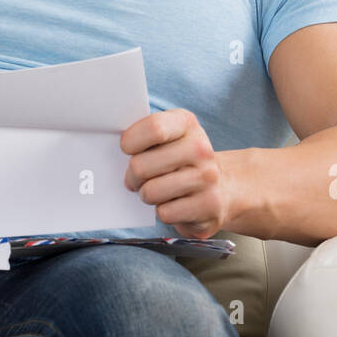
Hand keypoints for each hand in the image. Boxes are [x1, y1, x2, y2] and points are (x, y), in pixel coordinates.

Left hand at [120, 109, 233, 239]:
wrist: (224, 188)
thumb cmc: (181, 160)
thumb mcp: (168, 138)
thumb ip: (143, 136)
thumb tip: (113, 148)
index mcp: (187, 123)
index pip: (153, 128)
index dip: (130, 141)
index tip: (127, 149)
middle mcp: (201, 148)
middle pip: (141, 166)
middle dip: (132, 176)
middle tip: (138, 178)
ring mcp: (207, 178)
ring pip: (151, 192)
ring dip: (147, 195)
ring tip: (156, 190)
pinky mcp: (209, 206)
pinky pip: (165, 213)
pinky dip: (163, 212)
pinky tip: (174, 204)